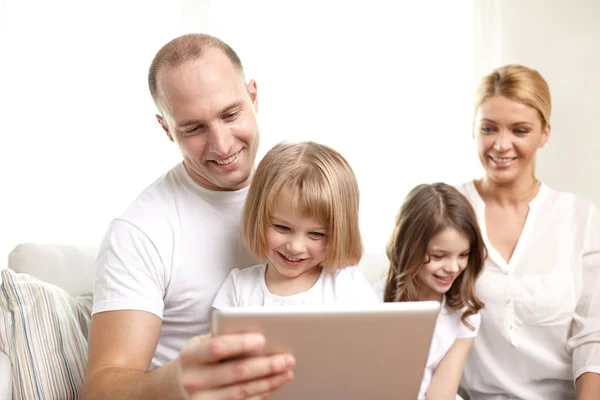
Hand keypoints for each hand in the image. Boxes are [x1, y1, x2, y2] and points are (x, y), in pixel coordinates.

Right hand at [178, 333, 294, 399]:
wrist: (182, 382)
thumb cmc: (202, 356)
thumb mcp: (204, 341)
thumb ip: (224, 336)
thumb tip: (259, 335)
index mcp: (190, 356)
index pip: (216, 347)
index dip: (240, 343)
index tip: (262, 339)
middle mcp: (193, 380)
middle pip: (235, 372)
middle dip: (266, 365)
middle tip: (288, 358)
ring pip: (242, 391)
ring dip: (269, 382)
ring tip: (288, 371)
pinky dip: (261, 393)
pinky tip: (274, 383)